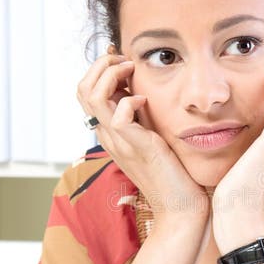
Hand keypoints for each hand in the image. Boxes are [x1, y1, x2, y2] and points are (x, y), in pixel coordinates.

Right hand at [77, 52, 210, 224]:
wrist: (181, 207)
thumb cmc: (173, 172)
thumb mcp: (152, 135)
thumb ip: (142, 115)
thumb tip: (139, 88)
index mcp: (110, 132)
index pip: (86, 92)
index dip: (98, 68)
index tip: (120, 57)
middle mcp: (108, 136)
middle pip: (82, 90)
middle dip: (101, 64)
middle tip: (126, 61)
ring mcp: (119, 142)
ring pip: (92, 96)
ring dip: (111, 74)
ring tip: (132, 70)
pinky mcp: (136, 148)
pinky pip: (118, 116)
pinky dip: (131, 100)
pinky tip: (146, 102)